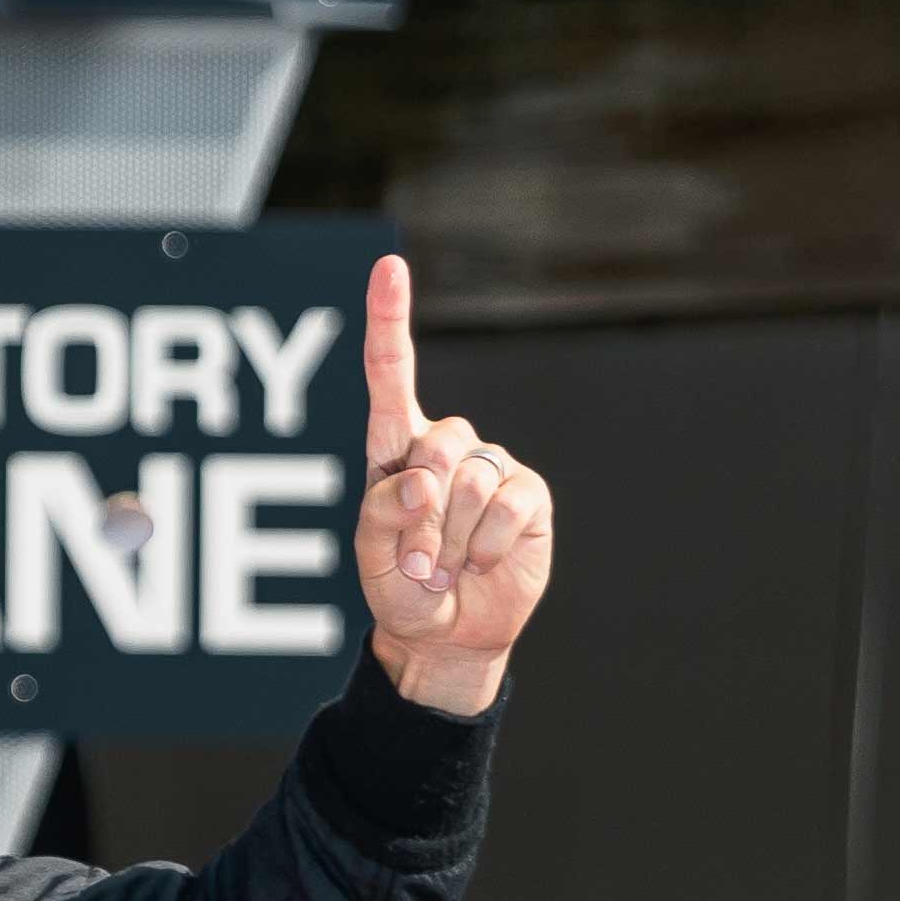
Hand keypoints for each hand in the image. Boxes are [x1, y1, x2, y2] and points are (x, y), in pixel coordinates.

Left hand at [347, 254, 550, 715]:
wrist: (448, 633)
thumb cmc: (400, 586)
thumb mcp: (370, 556)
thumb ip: (382, 514)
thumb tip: (421, 480)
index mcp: (395, 445)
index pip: (390, 373)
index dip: (389, 319)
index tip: (389, 267)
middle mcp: (445, 446)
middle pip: (435, 444)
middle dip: (421, 515)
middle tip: (417, 562)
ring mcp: (491, 467)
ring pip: (471, 481)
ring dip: (451, 539)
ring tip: (445, 568)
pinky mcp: (529, 495)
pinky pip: (509, 506)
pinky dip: (488, 545)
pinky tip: (480, 563)